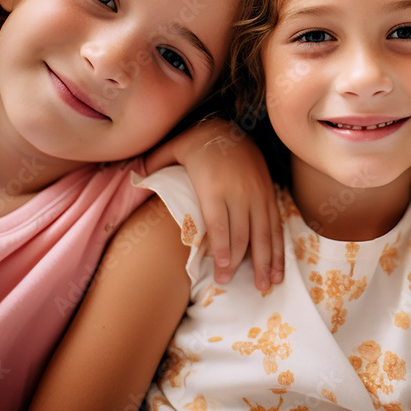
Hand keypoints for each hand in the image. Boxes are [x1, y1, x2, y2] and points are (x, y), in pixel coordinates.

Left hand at [145, 119, 283, 289]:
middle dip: (238, 263)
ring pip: (264, 232)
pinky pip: (276, 224)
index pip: (220, 225)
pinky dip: (278, 248)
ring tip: (264, 285)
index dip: (222, 251)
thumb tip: (133, 178)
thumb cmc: (196, 142)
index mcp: (214, 186)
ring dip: (265, 261)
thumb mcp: (173, 149)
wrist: (227, 126)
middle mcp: (239, 191)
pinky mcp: (268, 194)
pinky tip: (277, 268)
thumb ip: (155, 165)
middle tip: (229, 284)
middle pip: (242, 233)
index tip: (222, 273)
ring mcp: (257, 193)